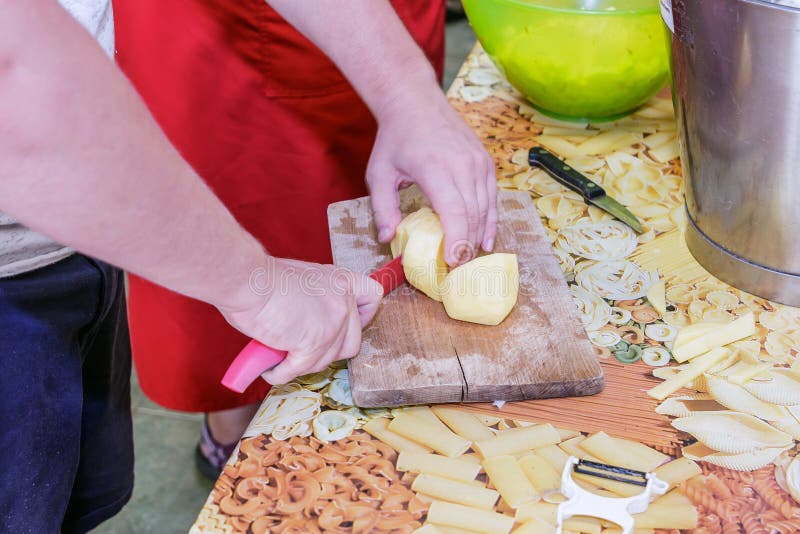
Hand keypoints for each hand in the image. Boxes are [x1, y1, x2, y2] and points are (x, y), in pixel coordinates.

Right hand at [218, 257, 382, 383]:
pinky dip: (284, 373)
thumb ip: (318, 302)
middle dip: (329, 352)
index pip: (373, 297)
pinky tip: (272, 369)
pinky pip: (302, 368)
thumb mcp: (304, 282)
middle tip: (305, 350)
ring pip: (327, 360)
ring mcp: (332, 323)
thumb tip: (312, 327)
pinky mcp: (315, 342)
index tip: (344, 325)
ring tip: (283, 359)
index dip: (363, 316)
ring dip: (304, 364)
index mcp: (341, 281)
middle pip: (352, 343)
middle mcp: (343, 301)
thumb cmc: (264, 280)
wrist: (249, 281)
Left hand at [366, 88, 497, 265]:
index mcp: (435, 169)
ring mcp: (478, 162)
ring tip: (470, 257)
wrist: (415, 102)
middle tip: (458, 268)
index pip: (455, 212)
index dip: (457, 241)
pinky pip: (492, 196)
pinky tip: (484, 239)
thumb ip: (383, 208)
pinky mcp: (486, 161)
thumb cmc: (395, 140)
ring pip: (485, 207)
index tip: (452, 262)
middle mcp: (462, 165)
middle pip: (473, 214)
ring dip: (479, 235)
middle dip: (468, 245)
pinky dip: (490, 219)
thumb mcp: (379, 174)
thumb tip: (387, 238)